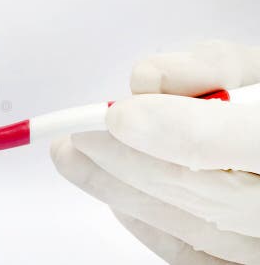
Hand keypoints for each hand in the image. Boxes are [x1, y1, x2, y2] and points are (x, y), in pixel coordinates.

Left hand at [51, 40, 259, 264]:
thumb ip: (212, 68)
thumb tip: (144, 81)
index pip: (240, 142)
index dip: (173, 130)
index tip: (117, 116)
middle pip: (205, 191)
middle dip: (128, 161)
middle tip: (77, 136)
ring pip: (194, 228)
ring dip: (123, 191)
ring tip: (74, 159)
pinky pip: (198, 257)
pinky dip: (152, 226)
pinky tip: (118, 198)